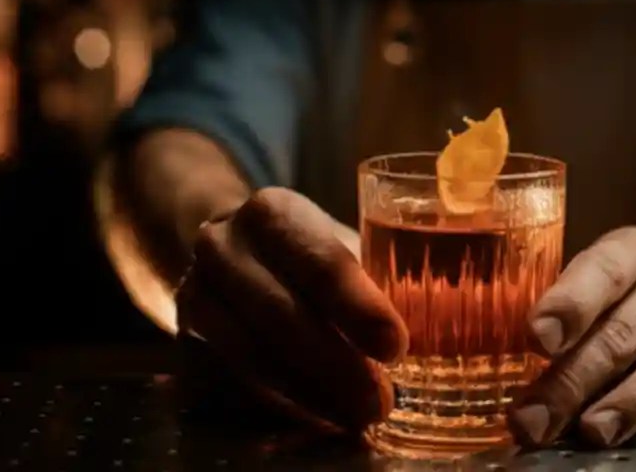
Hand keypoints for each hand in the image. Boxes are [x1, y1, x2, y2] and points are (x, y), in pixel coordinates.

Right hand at [175, 187, 407, 429]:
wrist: (222, 254)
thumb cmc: (302, 256)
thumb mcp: (334, 243)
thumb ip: (379, 276)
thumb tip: (452, 322)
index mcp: (272, 213)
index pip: (319, 261)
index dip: (358, 307)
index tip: (396, 346)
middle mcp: (222, 248)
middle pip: (279, 315)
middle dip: (336, 366)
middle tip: (381, 402)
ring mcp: (194, 299)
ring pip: (249, 358)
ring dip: (308, 398)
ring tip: (355, 419)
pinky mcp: (183, 347)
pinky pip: (229, 388)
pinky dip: (277, 411)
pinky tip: (317, 422)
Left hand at [508, 226, 635, 446]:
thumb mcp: (610, 273)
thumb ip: (569, 308)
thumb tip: (506, 362)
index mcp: (634, 253)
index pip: (600, 273)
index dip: (569, 305)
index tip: (537, 338)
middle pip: (625, 333)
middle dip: (575, 380)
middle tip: (534, 420)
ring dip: (632, 400)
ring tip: (593, 431)